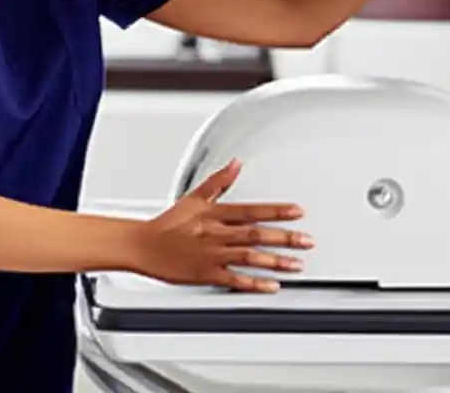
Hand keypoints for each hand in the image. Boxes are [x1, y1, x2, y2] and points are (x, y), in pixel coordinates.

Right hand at [131, 159, 312, 292]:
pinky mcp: (206, 274)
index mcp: (214, 214)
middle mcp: (215, 234)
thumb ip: (219, 181)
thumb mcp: (194, 196)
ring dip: (275, 261)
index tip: (297, 212)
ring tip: (296, 264)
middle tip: (307, 240)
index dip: (275, 211)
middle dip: (284, 237)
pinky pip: (233, 279)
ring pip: (248, 257)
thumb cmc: (168, 223)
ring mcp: (211, 255)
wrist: (143, 245)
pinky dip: (253, 283)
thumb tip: (237, 163)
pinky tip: (271, 286)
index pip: (251, 210)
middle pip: (255, 234)